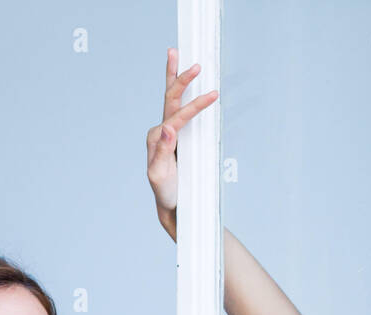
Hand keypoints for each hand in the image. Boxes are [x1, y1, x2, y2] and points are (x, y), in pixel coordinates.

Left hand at [146, 47, 217, 239]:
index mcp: (157, 138)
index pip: (177, 116)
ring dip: (174, 77)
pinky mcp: (174, 136)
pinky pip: (178, 109)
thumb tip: (167, 128)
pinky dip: (181, 91)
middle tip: (195, 63)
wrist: (168, 204)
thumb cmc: (165, 192)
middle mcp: (160, 131)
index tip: (213, 96)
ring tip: (175, 54)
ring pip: (171, 99)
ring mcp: (166, 132)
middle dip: (181, 79)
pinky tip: (185, 81)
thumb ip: (163, 152)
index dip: (195, 105)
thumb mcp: (160, 176)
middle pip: (170, 99)